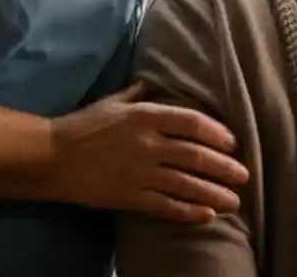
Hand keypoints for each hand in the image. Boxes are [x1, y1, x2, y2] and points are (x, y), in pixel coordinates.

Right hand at [47, 83, 249, 223]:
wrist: (51, 157)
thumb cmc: (83, 125)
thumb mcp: (114, 101)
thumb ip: (140, 93)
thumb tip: (157, 82)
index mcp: (145, 116)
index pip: (192, 122)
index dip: (217, 133)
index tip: (233, 143)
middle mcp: (147, 143)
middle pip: (196, 156)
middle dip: (224, 167)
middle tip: (245, 176)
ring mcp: (139, 172)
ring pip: (186, 184)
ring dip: (214, 193)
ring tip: (235, 201)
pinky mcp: (129, 196)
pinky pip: (165, 206)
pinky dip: (188, 211)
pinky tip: (207, 215)